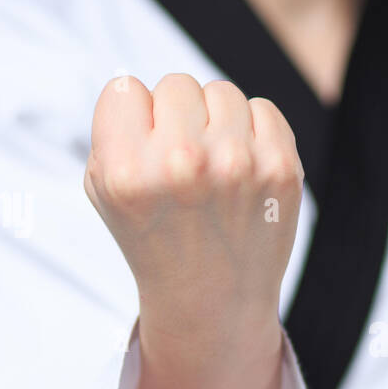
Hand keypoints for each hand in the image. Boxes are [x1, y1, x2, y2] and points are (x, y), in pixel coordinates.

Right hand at [83, 74, 303, 361]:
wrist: (214, 303)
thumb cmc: (156, 239)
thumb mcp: (106, 194)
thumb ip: (114, 132)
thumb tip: (145, 88)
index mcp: (127, 171)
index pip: (126, 88)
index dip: (135, 119)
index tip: (146, 154)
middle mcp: (182, 163)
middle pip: (177, 85)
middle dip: (178, 119)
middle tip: (183, 168)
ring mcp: (238, 165)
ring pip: (222, 92)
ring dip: (217, 124)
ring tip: (214, 172)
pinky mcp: (281, 169)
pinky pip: (264, 109)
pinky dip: (255, 133)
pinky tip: (244, 174)